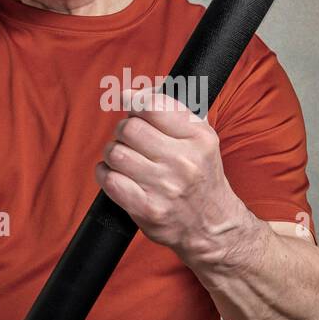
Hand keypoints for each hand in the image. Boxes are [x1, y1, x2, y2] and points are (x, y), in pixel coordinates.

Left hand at [95, 85, 247, 260]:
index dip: (134, 102)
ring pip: (116, 153)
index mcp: (199, 138)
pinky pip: (109, 179)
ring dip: (114, 153)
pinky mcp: (148, 209)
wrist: (212, 226)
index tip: (130, 104)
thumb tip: (131, 93)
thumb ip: (172, 110)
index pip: (153, 105)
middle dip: (124, 130)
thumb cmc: (201, 176)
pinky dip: (106, 174)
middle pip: (129, 128)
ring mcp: (165, 187)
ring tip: (125, 159)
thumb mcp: (202, 137)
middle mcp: (184, 162)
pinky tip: (117, 175)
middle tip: (130, 139)